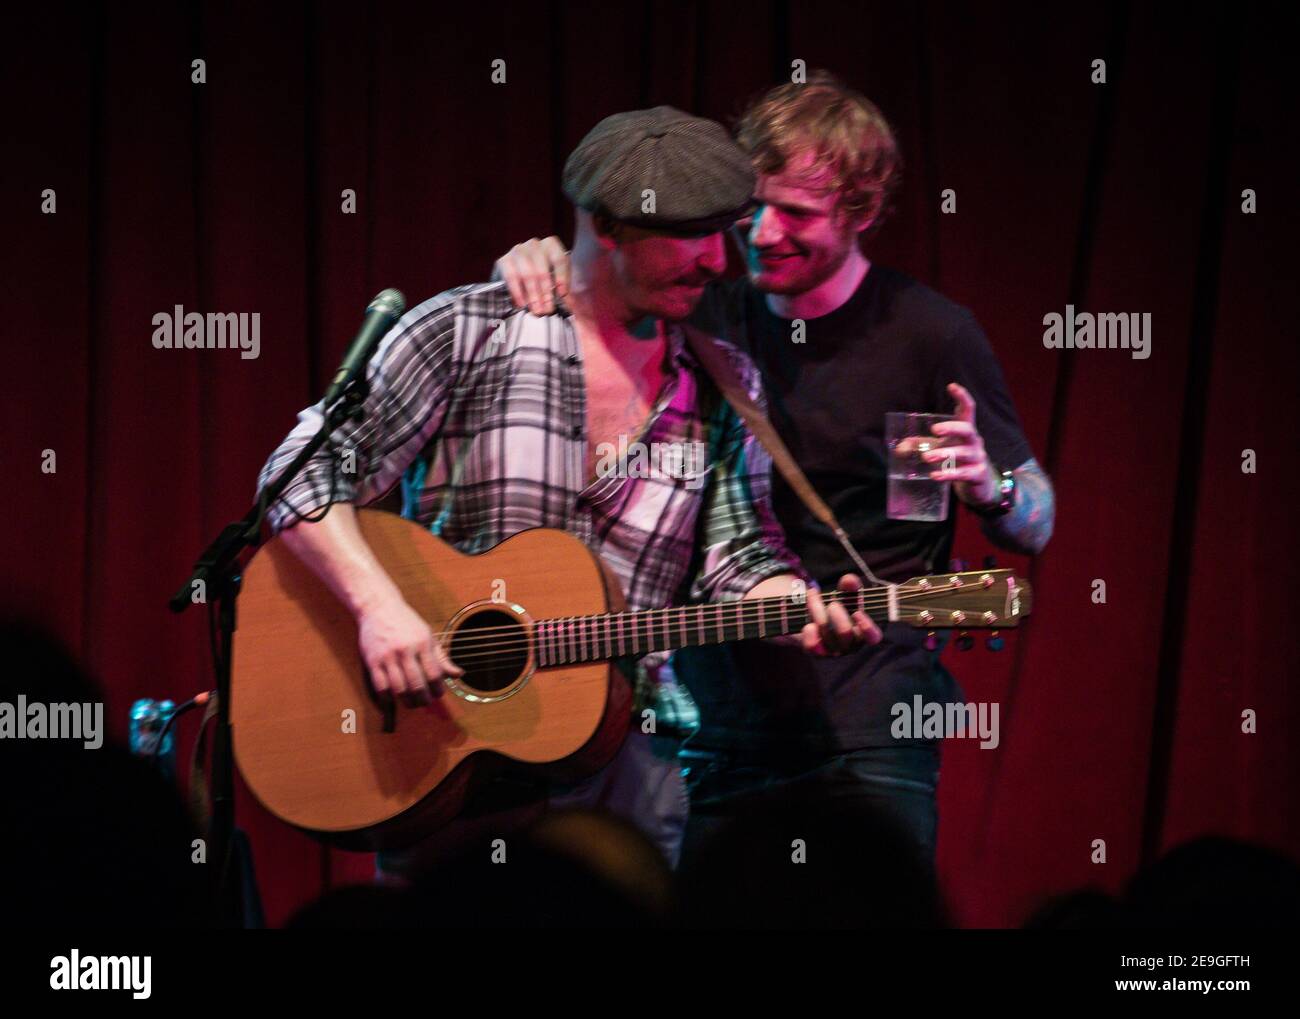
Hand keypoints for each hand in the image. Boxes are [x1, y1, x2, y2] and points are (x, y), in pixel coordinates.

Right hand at [357, 597, 462, 707]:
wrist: (379, 607)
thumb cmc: (407, 623)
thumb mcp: (428, 636)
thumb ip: (442, 658)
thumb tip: (459, 675)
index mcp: (422, 643)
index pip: (434, 674)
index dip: (438, 690)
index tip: (438, 694)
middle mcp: (405, 650)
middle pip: (417, 685)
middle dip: (423, 700)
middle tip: (425, 703)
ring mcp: (387, 656)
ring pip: (399, 689)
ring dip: (407, 701)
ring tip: (411, 703)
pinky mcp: (372, 661)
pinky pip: (381, 687)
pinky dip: (388, 698)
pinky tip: (393, 699)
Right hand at [493, 236, 569, 314]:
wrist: (516, 274)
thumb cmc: (540, 277)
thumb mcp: (555, 281)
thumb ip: (563, 292)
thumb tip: (570, 306)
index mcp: (551, 246)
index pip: (559, 260)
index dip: (562, 277)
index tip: (562, 294)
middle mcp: (534, 245)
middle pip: (542, 270)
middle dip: (546, 293)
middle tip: (547, 309)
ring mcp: (518, 250)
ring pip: (527, 274)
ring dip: (533, 295)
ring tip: (536, 310)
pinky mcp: (504, 260)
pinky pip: (511, 277)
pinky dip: (517, 292)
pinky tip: (522, 304)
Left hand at [799, 574, 882, 655]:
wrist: (814, 618)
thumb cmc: (837, 606)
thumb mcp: (844, 594)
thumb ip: (849, 586)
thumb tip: (850, 580)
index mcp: (863, 632)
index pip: (873, 637)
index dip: (868, 628)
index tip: (857, 612)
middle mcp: (850, 645)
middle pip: (845, 632)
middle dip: (836, 613)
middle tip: (832, 603)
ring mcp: (834, 652)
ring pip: (826, 634)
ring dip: (817, 611)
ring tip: (812, 595)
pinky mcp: (817, 653)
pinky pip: (813, 647)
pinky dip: (810, 632)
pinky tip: (808, 624)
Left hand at [926, 382, 999, 505]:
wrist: (979, 484)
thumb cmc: (957, 459)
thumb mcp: (939, 448)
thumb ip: (920, 445)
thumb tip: (898, 448)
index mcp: (965, 430)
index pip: (967, 410)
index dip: (962, 397)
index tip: (951, 386)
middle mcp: (974, 441)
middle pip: (967, 429)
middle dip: (952, 428)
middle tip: (934, 430)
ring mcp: (978, 458)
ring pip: (964, 453)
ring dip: (945, 454)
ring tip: (927, 457)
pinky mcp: (977, 474)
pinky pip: (964, 473)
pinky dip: (949, 474)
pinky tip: (936, 475)